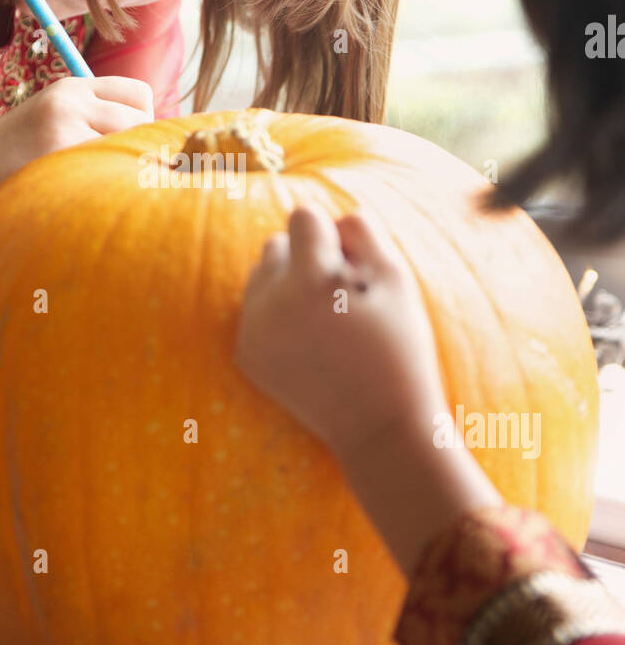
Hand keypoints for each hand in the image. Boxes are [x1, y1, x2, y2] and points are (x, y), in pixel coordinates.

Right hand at [0, 74, 153, 222]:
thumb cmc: (10, 157)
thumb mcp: (50, 118)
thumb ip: (94, 119)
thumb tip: (158, 141)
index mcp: (71, 87)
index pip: (139, 93)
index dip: (143, 121)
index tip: (126, 145)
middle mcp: (70, 101)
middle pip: (142, 120)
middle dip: (138, 148)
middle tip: (114, 171)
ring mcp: (64, 130)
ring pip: (130, 146)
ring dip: (124, 169)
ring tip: (98, 185)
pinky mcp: (59, 159)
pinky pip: (108, 172)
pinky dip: (107, 187)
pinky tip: (87, 197)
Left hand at [234, 205, 449, 461]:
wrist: (378, 427)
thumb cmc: (398, 348)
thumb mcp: (398, 280)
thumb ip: (363, 231)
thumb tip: (332, 217)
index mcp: (310, 280)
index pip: (303, 217)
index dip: (332, 236)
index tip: (352, 267)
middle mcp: (270, 302)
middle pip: (275, 244)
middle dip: (305, 258)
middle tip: (341, 297)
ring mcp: (253, 331)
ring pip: (260, 275)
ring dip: (287, 283)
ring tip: (325, 318)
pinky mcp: (245, 355)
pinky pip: (254, 310)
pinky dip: (276, 316)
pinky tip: (309, 343)